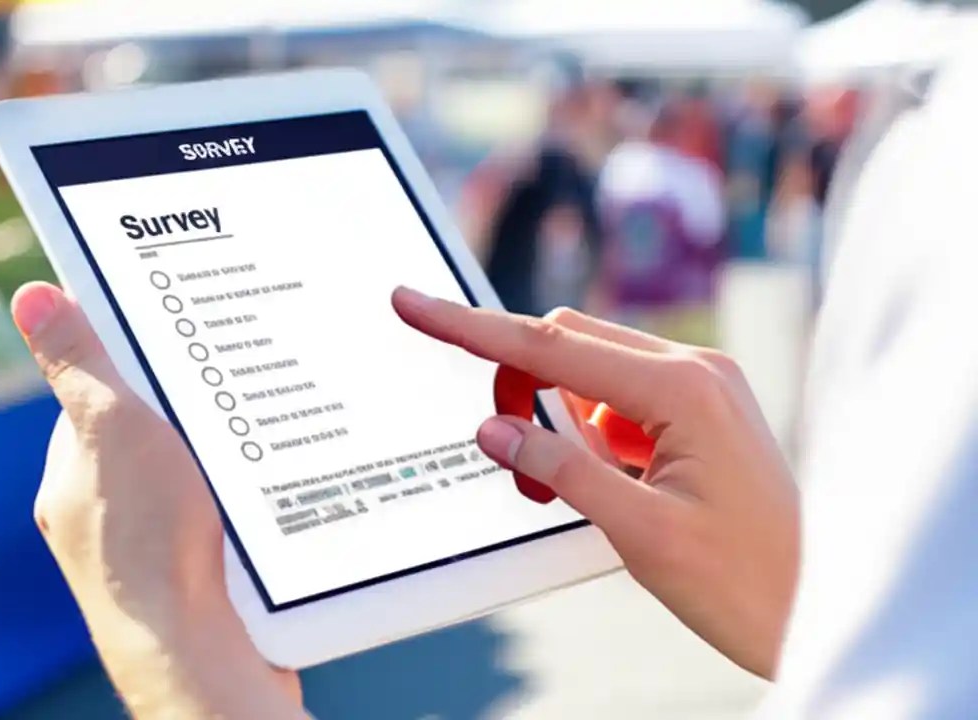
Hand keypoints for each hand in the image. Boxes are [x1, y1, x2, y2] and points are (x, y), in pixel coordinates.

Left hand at [11, 282, 302, 718]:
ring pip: (188, 481)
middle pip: (147, 438)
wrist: (199, 655)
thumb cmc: (150, 542)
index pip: (96, 396)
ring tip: (258, 437)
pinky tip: (266, 495)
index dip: (135, 363)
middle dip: (187, 412)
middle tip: (232, 385)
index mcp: (69, 477)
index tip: (177, 336)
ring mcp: (146, 553)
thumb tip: (30, 295)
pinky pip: (219, 522)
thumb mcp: (112, 426)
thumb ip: (78, 363)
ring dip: (220, 458)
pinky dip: (240, 505)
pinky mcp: (193, 581)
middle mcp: (99, 516)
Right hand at [392, 288, 799, 678]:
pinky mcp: (700, 412)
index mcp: (684, 388)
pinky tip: (603, 481)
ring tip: (559, 485)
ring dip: (556, 414)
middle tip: (505, 447)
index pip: (550, 346)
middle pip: (568, 342)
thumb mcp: (639, 532)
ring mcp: (703, 388)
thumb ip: (559, 470)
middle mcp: (696, 372)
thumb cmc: (745, 582)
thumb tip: (493, 429)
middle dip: (518, 382)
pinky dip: (588, 430)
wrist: (815, 611)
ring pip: (590, 370)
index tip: (415, 305)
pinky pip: (619, 398)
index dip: (471, 328)